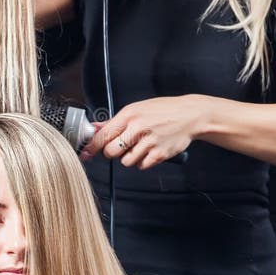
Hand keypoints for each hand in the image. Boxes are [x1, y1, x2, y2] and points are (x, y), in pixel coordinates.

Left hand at [81, 96, 203, 168]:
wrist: (190, 115)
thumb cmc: (164, 110)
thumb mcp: (137, 109)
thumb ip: (115, 121)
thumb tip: (95, 127)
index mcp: (129, 115)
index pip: (103, 135)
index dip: (91, 147)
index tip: (85, 153)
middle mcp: (137, 128)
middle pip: (111, 152)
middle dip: (112, 152)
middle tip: (121, 146)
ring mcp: (149, 142)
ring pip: (126, 161)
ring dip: (129, 157)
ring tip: (139, 146)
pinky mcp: (159, 154)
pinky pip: (141, 166)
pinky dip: (143, 162)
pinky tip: (150, 150)